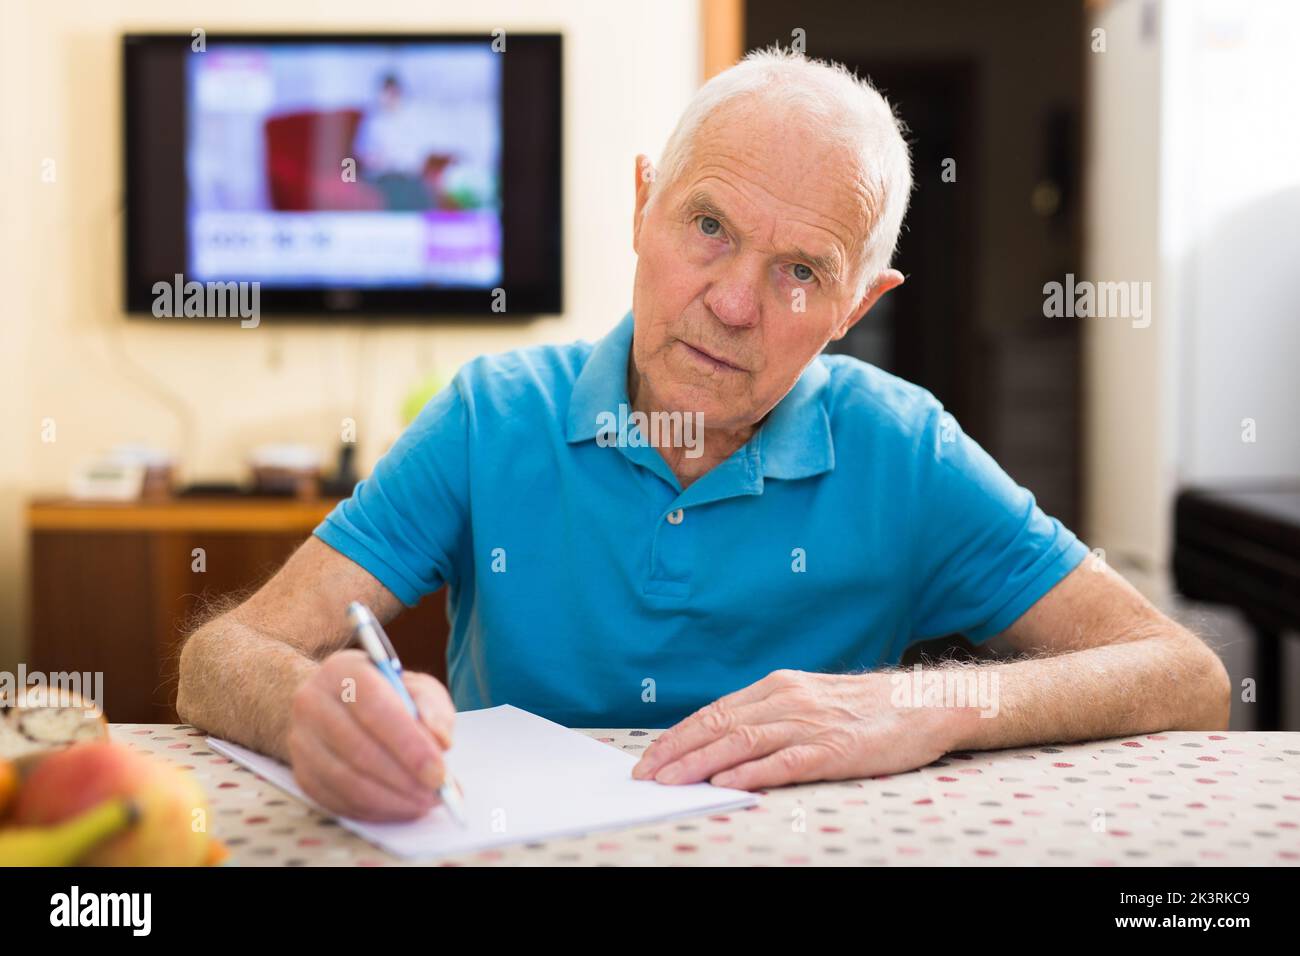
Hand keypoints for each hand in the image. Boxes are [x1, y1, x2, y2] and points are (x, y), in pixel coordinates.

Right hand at [287, 649, 455, 821]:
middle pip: (358, 748)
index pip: (374, 707)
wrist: (336, 705)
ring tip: (424, 802)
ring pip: (346, 780)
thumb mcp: (416, 687)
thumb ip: (432, 708)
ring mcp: (301, 740)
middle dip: (404, 778)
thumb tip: (440, 741)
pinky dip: (374, 810)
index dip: (409, 744)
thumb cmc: (385, 696)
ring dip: (391, 799)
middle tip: (436, 793)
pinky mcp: (301, 772)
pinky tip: (400, 807)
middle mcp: (313, 702)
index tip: (438, 772)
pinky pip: (337, 800)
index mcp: (343, 671)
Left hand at [630, 669, 959, 789]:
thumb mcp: (808, 699)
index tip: (650, 756)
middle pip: (720, 725)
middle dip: (677, 751)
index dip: (679, 735)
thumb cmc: (863, 709)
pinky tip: (728, 782)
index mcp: (777, 687)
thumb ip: (769, 714)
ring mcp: (811, 724)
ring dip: (701, 763)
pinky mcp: (836, 749)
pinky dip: (753, 772)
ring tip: (672, 781)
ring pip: (744, 741)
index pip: (715, 711)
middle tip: (646, 774)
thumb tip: (724, 740)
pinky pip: (786, 761)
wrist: (923, 704)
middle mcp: (788, 700)